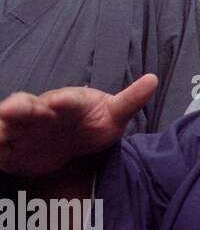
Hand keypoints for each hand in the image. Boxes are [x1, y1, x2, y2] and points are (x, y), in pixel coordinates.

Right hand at [0, 75, 157, 178]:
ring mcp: (23, 129)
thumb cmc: (94, 125)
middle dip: (19, 108)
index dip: (60, 101)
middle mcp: (41, 112)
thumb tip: (153, 79)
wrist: (75, 144)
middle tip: (13, 111)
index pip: (64, 99)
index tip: (58, 104)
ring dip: (1, 126)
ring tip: (1, 135)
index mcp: (68, 102)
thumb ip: (131, 100)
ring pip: (6, 124)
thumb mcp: (114, 116)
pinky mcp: (10, 150)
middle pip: (25, 106)